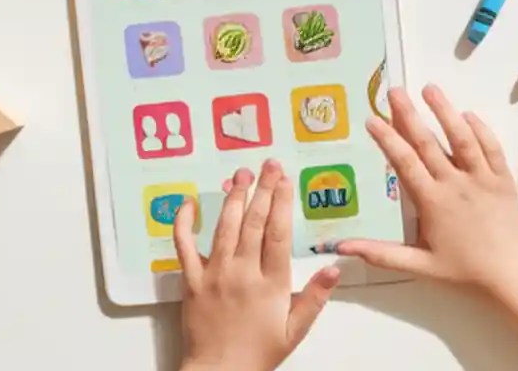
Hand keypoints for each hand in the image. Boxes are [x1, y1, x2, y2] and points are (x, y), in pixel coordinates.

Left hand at [175, 160, 340, 370]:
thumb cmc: (257, 353)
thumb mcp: (295, 330)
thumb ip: (315, 297)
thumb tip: (334, 268)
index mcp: (271, 284)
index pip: (278, 234)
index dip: (282, 203)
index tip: (285, 180)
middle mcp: (242, 273)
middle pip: (254, 223)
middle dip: (263, 190)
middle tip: (268, 165)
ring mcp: (214, 274)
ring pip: (224, 227)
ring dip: (233, 197)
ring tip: (241, 174)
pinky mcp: (191, 280)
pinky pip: (183, 246)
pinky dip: (184, 222)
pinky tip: (190, 203)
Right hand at [337, 85, 517, 293]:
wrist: (510, 276)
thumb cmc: (463, 270)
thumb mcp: (419, 265)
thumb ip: (380, 253)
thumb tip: (341, 246)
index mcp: (432, 202)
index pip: (405, 163)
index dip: (387, 139)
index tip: (372, 119)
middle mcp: (455, 184)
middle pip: (428, 142)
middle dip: (409, 114)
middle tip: (394, 91)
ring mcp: (482, 178)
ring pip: (462, 138)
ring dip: (445, 111)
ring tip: (430, 89)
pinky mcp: (503, 179)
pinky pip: (491, 148)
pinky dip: (481, 130)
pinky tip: (468, 114)